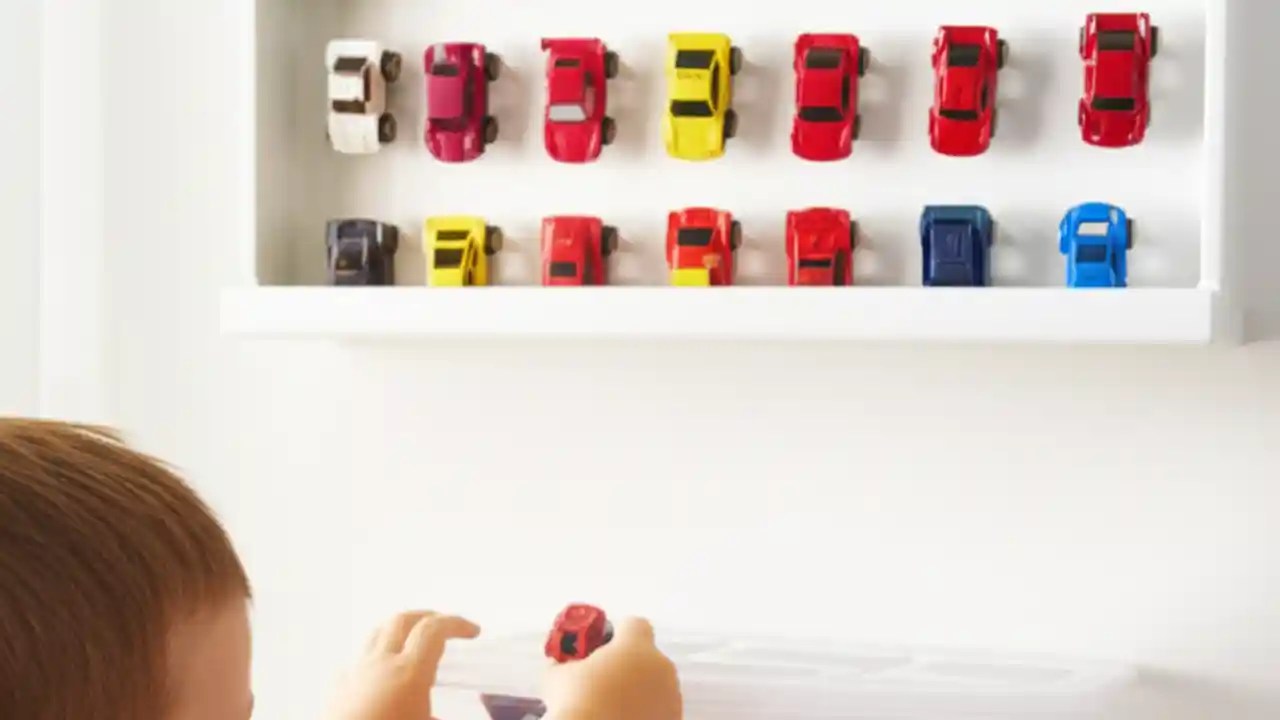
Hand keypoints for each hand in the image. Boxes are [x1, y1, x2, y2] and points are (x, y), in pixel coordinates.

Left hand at [326, 611, 479, 719]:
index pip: (433, 629)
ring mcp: (354, 674)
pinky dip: (375, 658)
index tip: (473, 632)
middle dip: (426, 617)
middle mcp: (380, 664)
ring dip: (399, 631)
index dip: (456, 623)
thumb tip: (481, 716)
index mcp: (409, 671)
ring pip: (376, 634)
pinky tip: (380, 676)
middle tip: (444, 627)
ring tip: (412, 643)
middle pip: (402, 620)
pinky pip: (357, 661)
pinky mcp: (336, 691)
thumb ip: (450, 716)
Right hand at [541, 618, 681, 719]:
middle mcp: (661, 668)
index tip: (601, 647)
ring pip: (655, 685)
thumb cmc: (576, 705)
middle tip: (602, 683)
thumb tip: (561, 666)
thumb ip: (565, 664)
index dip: (617, 633)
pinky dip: (645, 714)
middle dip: (627, 666)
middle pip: (647, 656)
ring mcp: (672, 698)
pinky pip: (659, 710)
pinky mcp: (674, 718)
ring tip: (610, 709)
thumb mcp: (557, 678)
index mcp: (635, 647)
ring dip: (637, 692)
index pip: (634, 624)